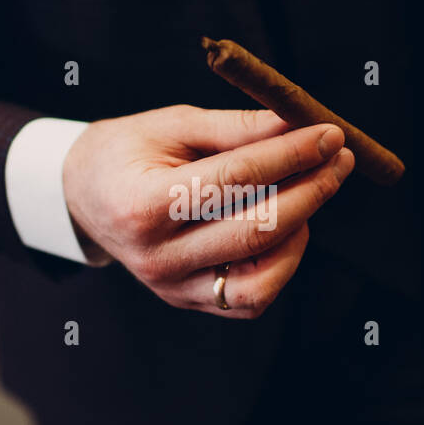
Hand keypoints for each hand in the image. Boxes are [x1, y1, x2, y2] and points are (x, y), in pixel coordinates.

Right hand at [62, 105, 353, 317]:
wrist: (84, 196)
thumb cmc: (129, 151)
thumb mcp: (173, 124)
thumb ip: (237, 128)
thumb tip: (300, 125)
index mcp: (143, 203)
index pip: (235, 180)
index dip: (290, 155)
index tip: (329, 134)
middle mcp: (156, 256)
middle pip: (254, 231)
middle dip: (310, 191)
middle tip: (339, 158)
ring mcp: (171, 287)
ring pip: (260, 277)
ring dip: (300, 232)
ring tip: (310, 190)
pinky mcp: (187, 300)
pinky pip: (250, 298)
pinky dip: (282, 265)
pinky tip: (289, 228)